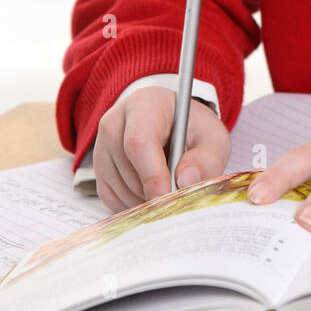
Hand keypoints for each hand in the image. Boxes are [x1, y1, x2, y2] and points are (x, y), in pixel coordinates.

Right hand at [93, 86, 230, 212]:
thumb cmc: (192, 130)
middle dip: (156, 192)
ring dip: (147, 200)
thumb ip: (207, 159)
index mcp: (144, 105)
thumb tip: (186, 181)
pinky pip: (113, 200)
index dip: (153, 176)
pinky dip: (135, 205)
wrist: (172, 126)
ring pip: (121, 190)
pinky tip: (152, 190)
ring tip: (168, 184)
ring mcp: (101, 147)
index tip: (169, 198)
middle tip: (179, 192)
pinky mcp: (98, 170)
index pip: (139, 143)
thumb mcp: (212, 138)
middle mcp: (114, 123)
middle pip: (130, 172)